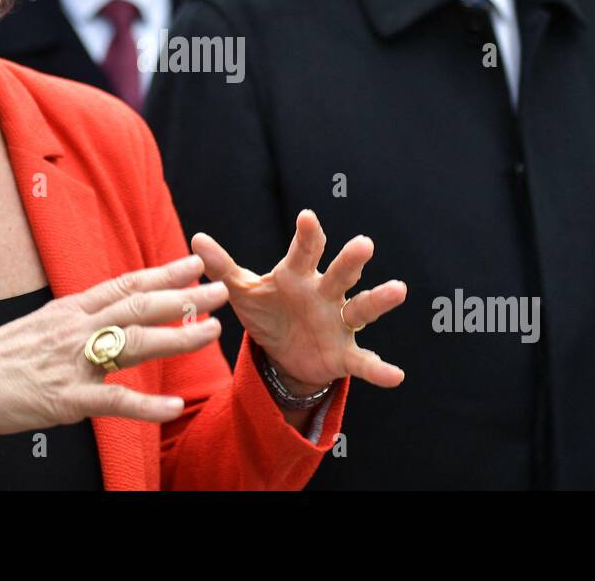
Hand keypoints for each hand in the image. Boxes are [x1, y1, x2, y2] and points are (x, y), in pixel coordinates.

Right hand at [0, 255, 227, 436]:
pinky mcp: (64, 398)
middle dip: (183, 297)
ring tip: (210, 332)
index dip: (163, 272)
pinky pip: (112, 401)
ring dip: (176, 338)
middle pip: (138, 307)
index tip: (195, 262)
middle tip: (221, 291)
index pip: (125, 284)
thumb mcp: (42, 325)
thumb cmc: (0, 357)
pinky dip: (145, 406)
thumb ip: (80, 319)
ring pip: (133, 344)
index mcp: (71, 309)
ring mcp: (71, 362)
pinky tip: (172, 407)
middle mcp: (75, 328)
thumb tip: (115, 312)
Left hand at [192, 209, 406, 391]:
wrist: (283, 352)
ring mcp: (339, 322)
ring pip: (361, 307)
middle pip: (340, 273)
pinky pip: (363, 362)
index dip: (307, 235)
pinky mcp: (345, 354)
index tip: (307, 218)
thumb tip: (196, 239)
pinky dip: (379, 369)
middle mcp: (325, 293)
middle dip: (350, 259)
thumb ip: (222, 268)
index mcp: (299, 275)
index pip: (304, 251)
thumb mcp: (242, 292)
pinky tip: (396, 375)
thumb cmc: (268, 310)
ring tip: (398, 289)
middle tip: (363, 243)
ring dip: (379, 299)